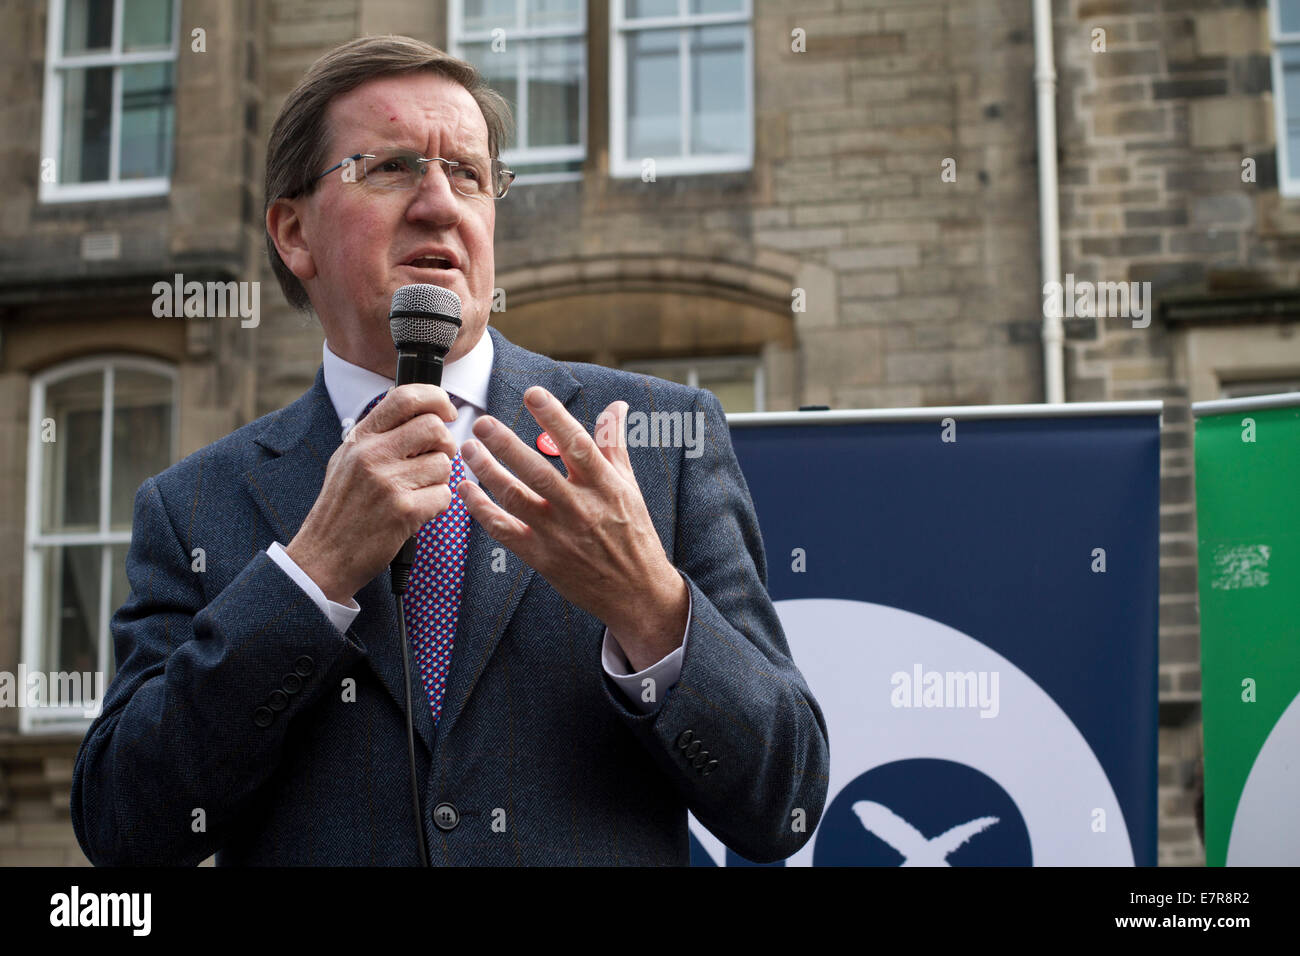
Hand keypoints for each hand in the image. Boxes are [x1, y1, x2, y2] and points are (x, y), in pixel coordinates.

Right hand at [286, 384, 458, 602]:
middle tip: (437, 458)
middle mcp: (372, 455)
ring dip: (439, 479)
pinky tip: (416, 511)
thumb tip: (422, 414)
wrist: (324, 555)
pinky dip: (437, 504)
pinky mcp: (404, 510)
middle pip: (434, 428)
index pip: (405, 397)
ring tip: (417, 491)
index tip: (447, 411)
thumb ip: (379, 435)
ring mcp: (388, 482)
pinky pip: (444, 496)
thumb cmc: (341, 508)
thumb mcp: (347, 460)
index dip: (436, 399)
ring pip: (443, 464)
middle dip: (445, 443)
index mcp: (360, 438)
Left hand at [458, 387, 688, 670]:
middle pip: (537, 470)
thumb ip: (614, 443)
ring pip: (515, 497)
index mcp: (605, 486)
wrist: (636, 592)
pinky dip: (482, 510)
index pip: (577, 444)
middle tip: (482, 422)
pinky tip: (466, 490)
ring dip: (488, 471)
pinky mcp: (542, 557)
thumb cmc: (633, 534)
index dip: (554, 418)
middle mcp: (580, 508)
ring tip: (470, 449)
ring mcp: (559, 535)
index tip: (533, 394)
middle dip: (506, 444)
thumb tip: (615, 405)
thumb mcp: (629, 486)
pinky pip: (504, 530)